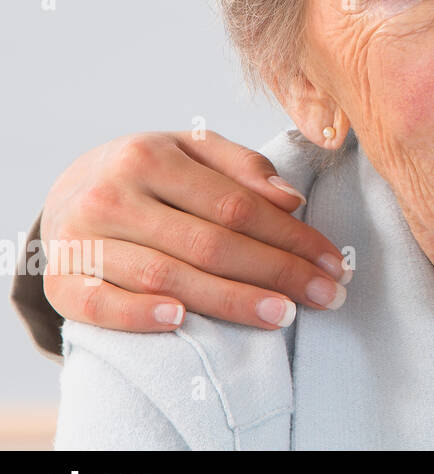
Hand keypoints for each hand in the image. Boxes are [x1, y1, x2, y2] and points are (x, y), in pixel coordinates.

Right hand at [41, 131, 349, 331]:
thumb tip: (291, 198)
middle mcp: (112, 195)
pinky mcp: (59, 281)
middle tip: (326, 296)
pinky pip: (100, 304)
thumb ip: (243, 167)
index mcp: (150, 157)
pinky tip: (181, 321)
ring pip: (166, 275)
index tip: (333, 262)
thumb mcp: (192, 151)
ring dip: (229, 301)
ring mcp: (82, 240)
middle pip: (209, 243)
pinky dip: (139, 314)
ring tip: (282, 315)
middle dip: (276, 273)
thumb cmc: (149, 173)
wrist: (66, 190)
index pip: (236, 205)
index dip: (291, 236)